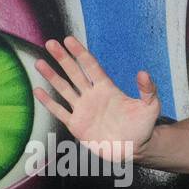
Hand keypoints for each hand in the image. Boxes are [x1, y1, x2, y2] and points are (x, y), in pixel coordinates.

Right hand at [34, 37, 161, 163]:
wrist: (134, 148)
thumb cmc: (143, 126)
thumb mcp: (150, 107)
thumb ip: (148, 90)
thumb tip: (143, 73)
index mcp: (107, 88)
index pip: (91, 67)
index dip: (80, 53)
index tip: (69, 40)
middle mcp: (92, 95)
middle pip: (74, 73)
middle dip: (62, 59)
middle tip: (50, 43)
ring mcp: (82, 109)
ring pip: (64, 89)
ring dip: (52, 76)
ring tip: (39, 62)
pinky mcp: (76, 124)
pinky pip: (60, 111)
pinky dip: (49, 102)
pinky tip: (38, 90)